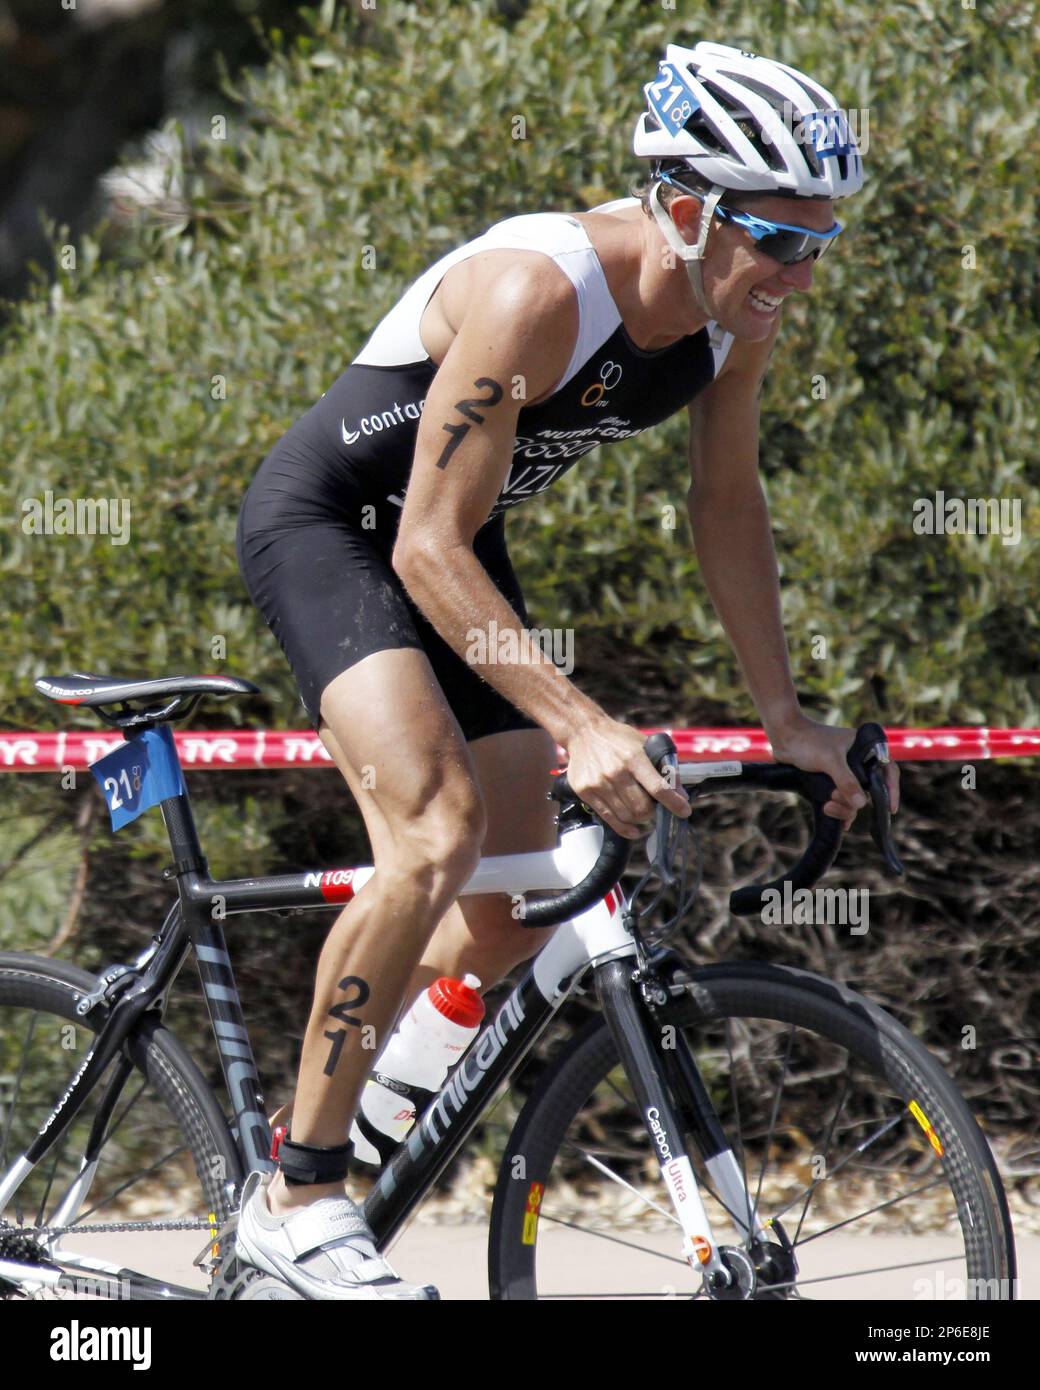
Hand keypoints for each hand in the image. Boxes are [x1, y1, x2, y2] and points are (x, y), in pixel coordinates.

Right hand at [561, 717, 691, 839]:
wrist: (583, 732)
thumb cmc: (618, 739)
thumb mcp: (643, 744)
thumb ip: (662, 766)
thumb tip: (679, 792)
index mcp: (634, 758)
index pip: (658, 788)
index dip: (674, 803)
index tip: (684, 811)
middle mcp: (616, 772)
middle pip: (642, 808)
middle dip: (654, 812)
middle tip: (655, 807)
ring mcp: (599, 784)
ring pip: (627, 816)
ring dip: (640, 819)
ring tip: (641, 812)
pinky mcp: (586, 792)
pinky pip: (610, 819)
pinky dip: (625, 828)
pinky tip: (634, 829)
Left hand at [765, 714, 900, 828]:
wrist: (784, 737)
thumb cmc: (808, 741)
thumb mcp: (830, 761)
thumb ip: (846, 781)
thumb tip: (861, 804)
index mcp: (865, 749)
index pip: (888, 770)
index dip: (891, 789)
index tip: (890, 809)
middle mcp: (858, 761)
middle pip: (869, 790)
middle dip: (855, 801)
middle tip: (835, 800)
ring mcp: (844, 771)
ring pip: (854, 797)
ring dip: (844, 807)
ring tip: (827, 806)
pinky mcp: (831, 779)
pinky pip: (842, 799)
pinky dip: (840, 810)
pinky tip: (839, 822)